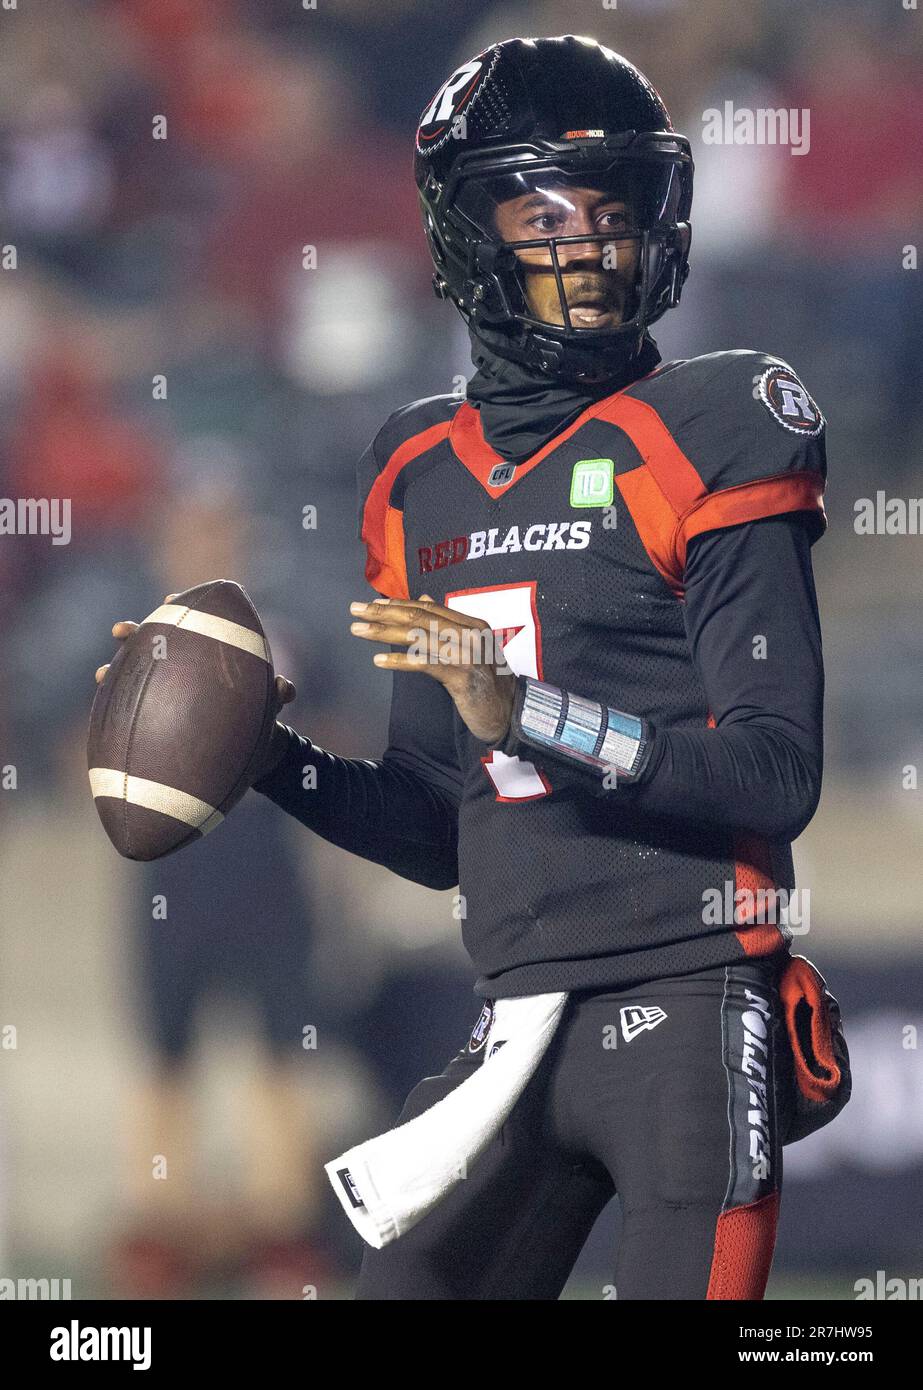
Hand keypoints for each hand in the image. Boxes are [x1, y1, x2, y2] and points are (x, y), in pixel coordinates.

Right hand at [94, 594, 296, 781]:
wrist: (248, 755)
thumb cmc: (258, 718)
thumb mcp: (270, 704)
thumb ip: (277, 693)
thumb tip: (283, 687)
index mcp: (206, 657)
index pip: (189, 624)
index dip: (178, 608)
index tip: (169, 599)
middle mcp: (181, 670)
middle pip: (151, 644)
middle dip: (133, 634)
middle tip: (120, 631)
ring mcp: (165, 693)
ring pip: (134, 676)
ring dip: (114, 672)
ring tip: (101, 674)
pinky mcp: (156, 718)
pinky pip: (132, 710)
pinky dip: (117, 708)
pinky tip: (104, 710)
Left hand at [349, 594, 515, 744]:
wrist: (511, 714)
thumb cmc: (487, 683)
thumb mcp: (471, 647)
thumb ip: (447, 623)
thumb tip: (425, 597)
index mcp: (471, 624)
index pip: (428, 607)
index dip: (398, 603)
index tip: (373, 603)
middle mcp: (470, 634)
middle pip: (419, 618)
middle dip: (383, 612)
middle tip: (355, 609)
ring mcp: (468, 654)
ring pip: (418, 637)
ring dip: (384, 633)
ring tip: (358, 630)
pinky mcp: (463, 676)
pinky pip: (426, 664)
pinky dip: (400, 661)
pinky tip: (379, 661)